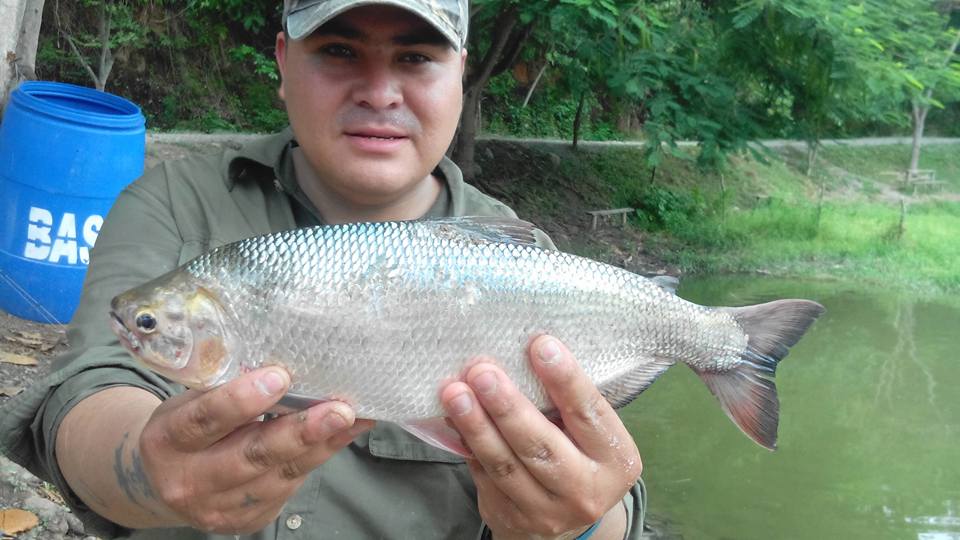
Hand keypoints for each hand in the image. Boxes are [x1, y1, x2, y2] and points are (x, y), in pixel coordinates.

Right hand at [134, 367, 373, 532]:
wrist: (165, 482)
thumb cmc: (186, 428)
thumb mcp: (188, 401)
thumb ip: (223, 387)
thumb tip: (280, 362)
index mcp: (166, 441)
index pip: (205, 420)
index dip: (242, 400)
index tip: (280, 377)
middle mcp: (188, 481)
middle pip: (251, 455)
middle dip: (300, 432)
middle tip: (339, 410)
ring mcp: (217, 508)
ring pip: (279, 475)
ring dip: (321, 445)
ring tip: (352, 418)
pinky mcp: (245, 520)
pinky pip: (289, 487)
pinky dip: (317, 458)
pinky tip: (340, 437)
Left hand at [441, 336, 641, 539]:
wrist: (563, 515)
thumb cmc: (576, 451)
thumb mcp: (588, 432)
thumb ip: (563, 402)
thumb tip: (516, 355)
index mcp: (616, 459)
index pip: (590, 414)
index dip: (566, 379)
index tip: (540, 345)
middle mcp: (585, 490)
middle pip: (541, 445)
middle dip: (508, 407)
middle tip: (482, 373)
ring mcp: (546, 511)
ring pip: (505, 464)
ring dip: (476, 425)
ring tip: (455, 392)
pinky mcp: (510, 517)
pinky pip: (483, 475)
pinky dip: (466, 443)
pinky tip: (451, 417)